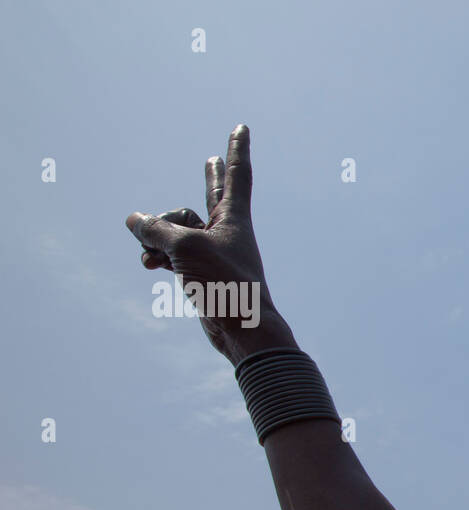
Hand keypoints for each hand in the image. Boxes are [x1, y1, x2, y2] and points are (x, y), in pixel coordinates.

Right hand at [125, 124, 296, 364]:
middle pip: (210, 198)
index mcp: (234, 219)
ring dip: (158, 236)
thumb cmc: (224, 284)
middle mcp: (226, 232)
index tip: (241, 128)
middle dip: (209, 179)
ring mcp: (214, 253)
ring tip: (147, 253)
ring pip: (179, 231)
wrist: (241, 330)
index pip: (236, 176)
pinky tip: (148, 263)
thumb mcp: (184, 248)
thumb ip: (156, 230)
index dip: (236, 150)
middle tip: (212, 159)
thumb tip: (133, 221)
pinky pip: (173, 254)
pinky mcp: (202, 275)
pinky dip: (158, 255)